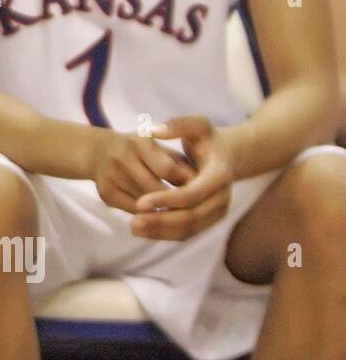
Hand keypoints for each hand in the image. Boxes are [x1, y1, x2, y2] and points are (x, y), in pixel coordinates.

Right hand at [89, 130, 196, 214]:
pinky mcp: (105, 193)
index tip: (200, 192)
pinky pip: (132, 211)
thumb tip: (197, 187)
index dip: (184, 183)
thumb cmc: (140, 148)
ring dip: (162, 211)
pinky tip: (158, 214)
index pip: (167, 169)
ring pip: (144, 204)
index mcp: (139, 142)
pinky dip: (147, 215)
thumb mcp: (160, 146)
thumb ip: (179, 163)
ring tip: (179, 213)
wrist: (98, 150)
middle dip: (175, 201)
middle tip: (193, 209)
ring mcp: (110, 176)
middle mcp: (121, 157)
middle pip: (155, 190)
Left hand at [129, 116, 234, 240]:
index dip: (166, 200)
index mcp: (219, 175)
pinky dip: (166, 234)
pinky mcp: (209, 220)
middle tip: (133, 221)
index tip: (140, 202)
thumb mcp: (197, 125)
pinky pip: (188, 232)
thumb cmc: (206, 139)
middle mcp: (222, 198)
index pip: (191, 194)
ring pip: (189, 229)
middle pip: (191, 217)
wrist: (226, 156)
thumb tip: (154, 130)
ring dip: (161, 232)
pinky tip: (144, 231)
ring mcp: (217, 212)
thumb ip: (178, 125)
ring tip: (134, 227)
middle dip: (161, 221)